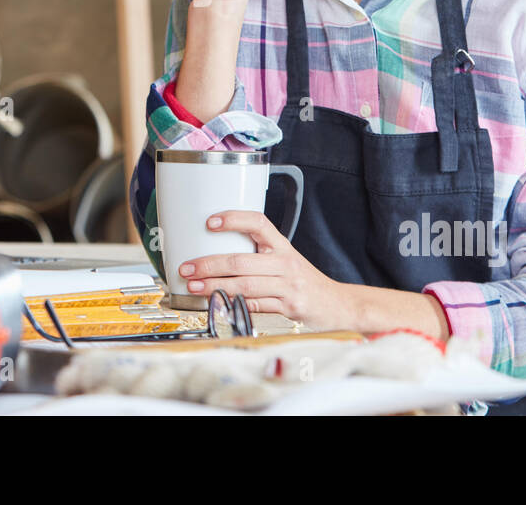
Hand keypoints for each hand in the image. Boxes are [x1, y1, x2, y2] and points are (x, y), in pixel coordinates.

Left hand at [177, 210, 354, 330]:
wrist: (339, 305)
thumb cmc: (305, 282)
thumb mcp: (285, 260)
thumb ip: (258, 255)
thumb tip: (217, 253)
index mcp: (282, 245)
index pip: (257, 222)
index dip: (233, 219)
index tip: (209, 222)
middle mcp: (286, 262)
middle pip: (241, 259)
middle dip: (209, 263)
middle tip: (187, 267)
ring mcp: (288, 285)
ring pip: (245, 284)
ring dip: (214, 286)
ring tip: (194, 285)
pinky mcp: (290, 307)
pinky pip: (256, 305)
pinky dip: (234, 304)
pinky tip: (217, 303)